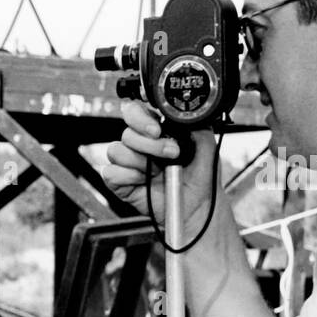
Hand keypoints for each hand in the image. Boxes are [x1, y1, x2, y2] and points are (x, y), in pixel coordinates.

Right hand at [103, 100, 219, 233]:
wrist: (198, 204)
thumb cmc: (200, 176)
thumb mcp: (205, 142)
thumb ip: (192, 124)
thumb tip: (181, 115)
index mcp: (154, 131)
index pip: (134, 113)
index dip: (140, 119)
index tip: (158, 131)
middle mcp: (138, 146)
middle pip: (126, 133)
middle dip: (149, 145)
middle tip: (171, 154)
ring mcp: (127, 164)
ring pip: (116, 151)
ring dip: (140, 162)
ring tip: (158, 172)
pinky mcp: (119, 183)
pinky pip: (111, 173)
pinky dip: (128, 177)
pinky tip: (144, 182)